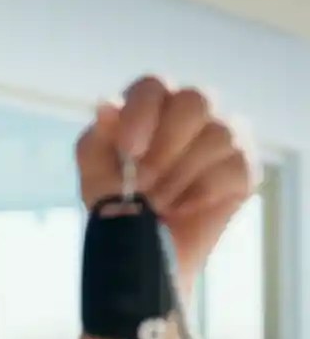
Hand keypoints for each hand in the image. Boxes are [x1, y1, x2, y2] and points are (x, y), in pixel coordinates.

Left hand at [75, 76, 258, 284]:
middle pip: (195, 100)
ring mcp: (222, 137)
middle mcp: (189, 113)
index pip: (152, 85)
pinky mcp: (243, 168)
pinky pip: (236, 165)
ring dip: (180, 175)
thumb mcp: (95, 175)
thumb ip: (98, 140)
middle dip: (166, 146)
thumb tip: (106, 104)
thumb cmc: (115, 204)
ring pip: (218, 133)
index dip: (141, 112)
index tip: (129, 149)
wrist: (142, 252)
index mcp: (149, 106)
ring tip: (156, 202)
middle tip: (142, 182)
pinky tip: (183, 207)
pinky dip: (203, 191)